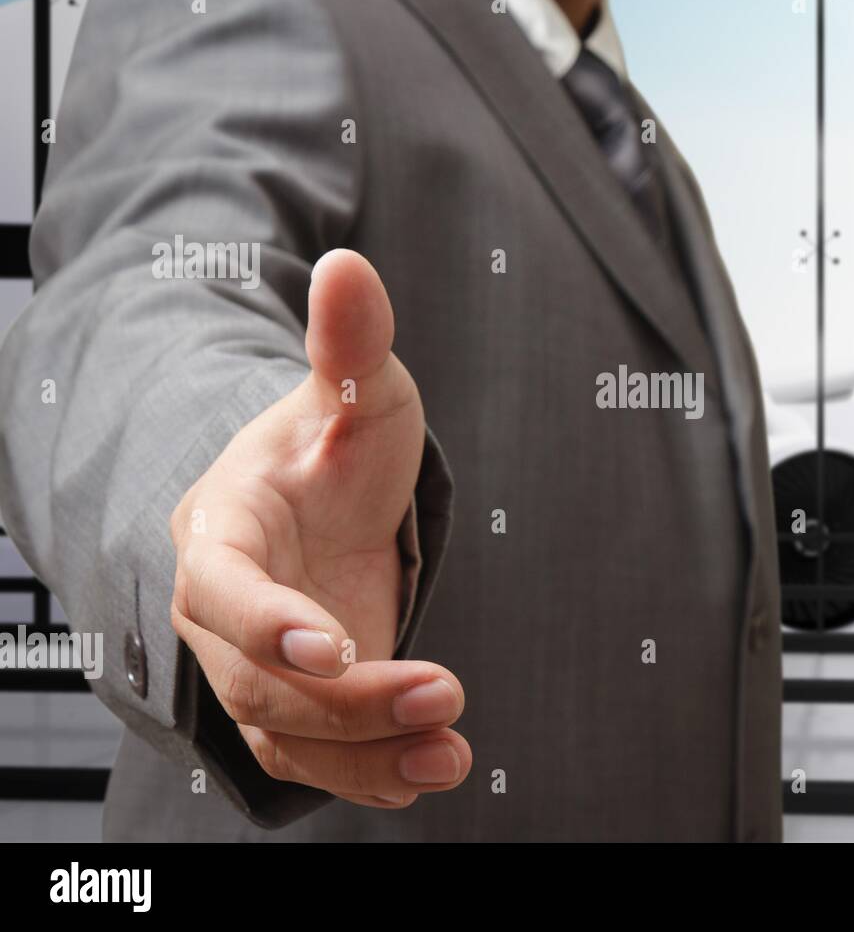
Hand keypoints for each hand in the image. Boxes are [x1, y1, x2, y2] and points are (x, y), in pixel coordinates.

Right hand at [168, 249, 469, 807]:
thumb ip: (350, 346)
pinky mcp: (298, 701)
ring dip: (366, 756)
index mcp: (223, 529)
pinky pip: (317, 754)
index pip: (220, 587)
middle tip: (443, 695)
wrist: (327, 501)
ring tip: (451, 758)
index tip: (336, 643)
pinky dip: (370, 773)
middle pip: (263, 680)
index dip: (266, 621)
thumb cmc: (336, 442)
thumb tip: (348, 262)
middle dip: (350, 699)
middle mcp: (225, 610)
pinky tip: (434, 771)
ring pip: (289, 732)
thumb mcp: (359, 393)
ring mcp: (258, 663)